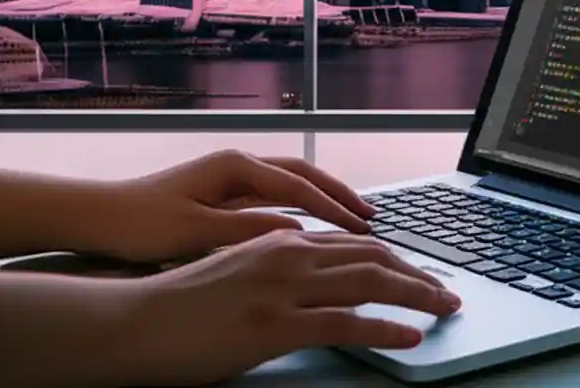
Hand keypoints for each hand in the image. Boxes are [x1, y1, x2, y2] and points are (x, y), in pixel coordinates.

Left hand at [90, 151, 376, 262]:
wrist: (98, 216)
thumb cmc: (140, 224)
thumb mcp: (195, 232)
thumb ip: (247, 230)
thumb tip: (297, 233)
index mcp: (234, 167)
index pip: (299, 186)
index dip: (334, 208)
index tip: (363, 227)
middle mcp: (237, 164)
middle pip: (303, 174)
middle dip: (339, 194)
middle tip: (371, 216)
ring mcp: (230, 176)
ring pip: (290, 183)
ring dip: (322, 198)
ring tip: (353, 218)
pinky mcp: (222, 192)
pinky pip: (274, 196)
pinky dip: (300, 207)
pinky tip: (312, 225)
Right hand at [119, 230, 461, 385]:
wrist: (132, 322)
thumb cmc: (178, 306)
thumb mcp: (236, 274)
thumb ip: (279, 271)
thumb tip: (317, 282)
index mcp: (279, 241)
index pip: (354, 243)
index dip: (395, 258)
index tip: (420, 274)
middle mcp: (287, 254)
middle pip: (372, 257)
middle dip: (417, 275)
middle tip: (447, 293)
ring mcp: (282, 289)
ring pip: (369, 282)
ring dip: (416, 295)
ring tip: (443, 309)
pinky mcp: (275, 325)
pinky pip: (347, 325)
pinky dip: (386, 329)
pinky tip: (409, 337)